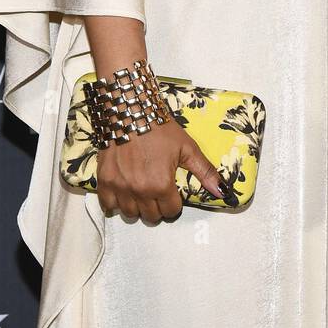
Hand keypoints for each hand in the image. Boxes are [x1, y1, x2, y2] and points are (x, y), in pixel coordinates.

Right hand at [96, 117, 223, 222]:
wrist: (129, 111)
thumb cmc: (159, 127)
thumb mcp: (187, 148)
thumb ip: (205, 172)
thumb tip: (222, 192)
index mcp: (161, 185)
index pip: (171, 211)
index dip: (174, 203)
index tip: (172, 192)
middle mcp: (140, 190)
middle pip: (151, 216)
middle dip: (157, 206)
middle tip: (157, 190)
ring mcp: (120, 187)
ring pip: (130, 214)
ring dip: (137, 206)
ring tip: (141, 190)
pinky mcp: (104, 180)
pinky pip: (108, 205)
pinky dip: (115, 202)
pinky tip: (124, 191)